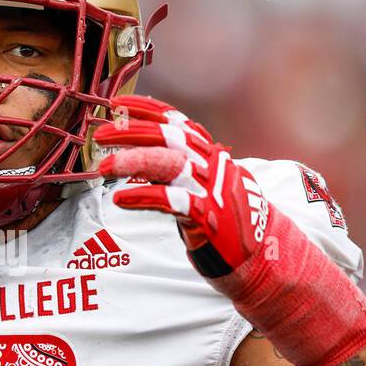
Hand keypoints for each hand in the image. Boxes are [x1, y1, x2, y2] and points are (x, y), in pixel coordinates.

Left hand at [94, 94, 365, 365]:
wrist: (264, 262)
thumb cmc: (229, 227)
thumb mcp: (209, 190)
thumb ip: (183, 172)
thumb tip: (145, 156)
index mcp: (215, 157)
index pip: (179, 123)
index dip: (148, 110)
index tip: (119, 103)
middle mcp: (215, 167)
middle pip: (170, 138)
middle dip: (133, 132)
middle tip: (101, 135)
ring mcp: (214, 191)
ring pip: (169, 164)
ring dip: (132, 162)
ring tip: (104, 167)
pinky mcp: (209, 218)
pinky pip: (171, 201)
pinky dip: (143, 197)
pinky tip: (120, 199)